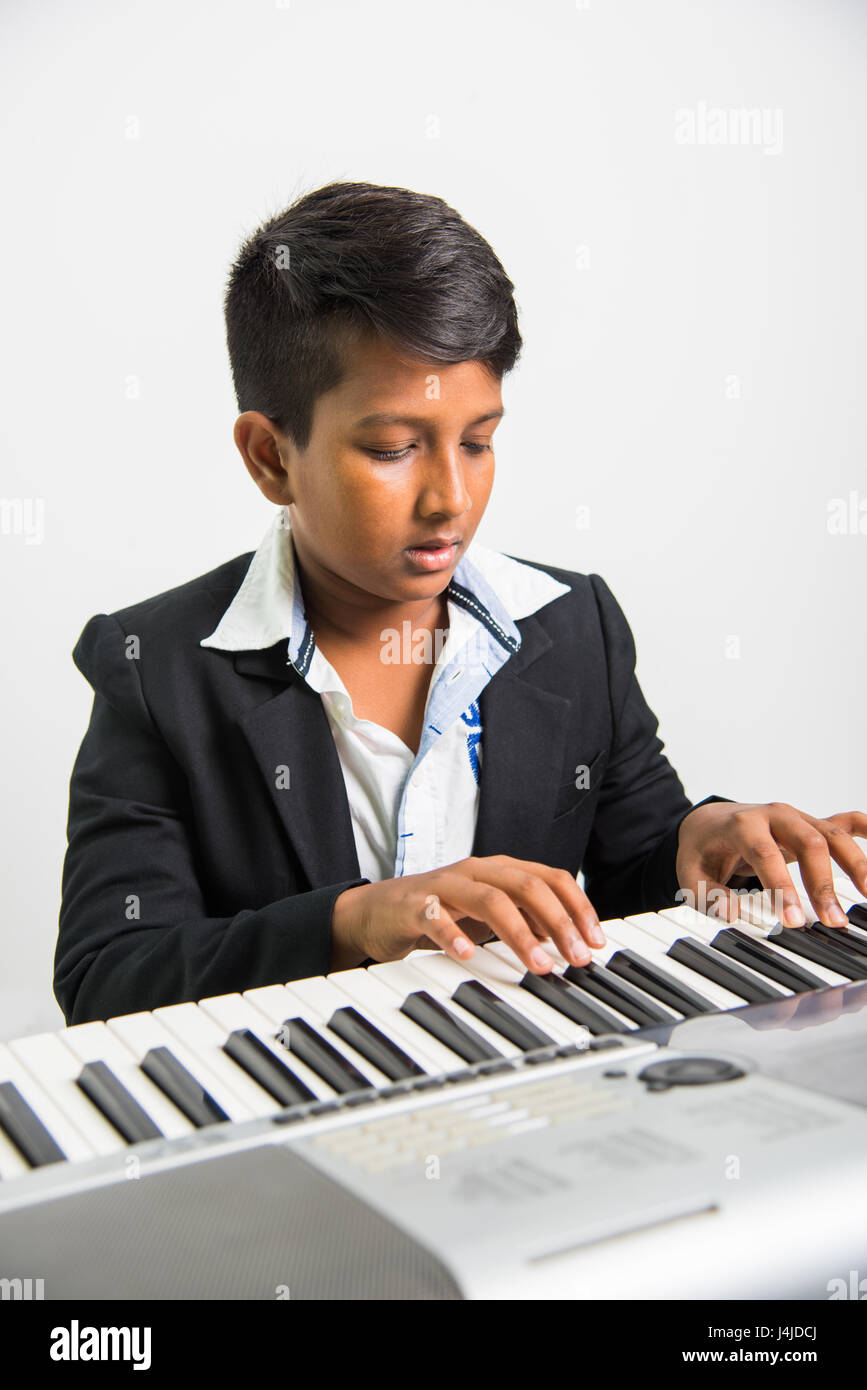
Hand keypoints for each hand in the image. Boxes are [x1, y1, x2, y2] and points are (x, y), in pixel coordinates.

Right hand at [330, 854, 605, 973]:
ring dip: (520, 933)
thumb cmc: (438, 912)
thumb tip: (567, 940)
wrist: (375, 912)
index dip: (578, 907)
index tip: (596, 941)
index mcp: (499, 869)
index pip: (551, 878)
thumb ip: (525, 920)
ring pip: (490, 899)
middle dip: (559, 922)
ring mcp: (444, 885)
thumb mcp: (489, 915)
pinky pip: (436, 917)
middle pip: (527, 886)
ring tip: (537, 964)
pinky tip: (467, 956)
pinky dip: (454, 935)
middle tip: (576, 957)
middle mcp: (476, 871)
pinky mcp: (414, 905)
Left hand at [676, 802, 866, 927]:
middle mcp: (774, 815)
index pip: (765, 854)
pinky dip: (866, 829)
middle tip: (833, 921)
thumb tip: (732, 915)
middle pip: (808, 842)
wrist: (709, 821)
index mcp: (742, 824)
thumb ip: (709, 896)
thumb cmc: (704, 849)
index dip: (782, 887)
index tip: (795, 920)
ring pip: (832, 834)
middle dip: (823, 883)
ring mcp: (796, 817)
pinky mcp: (811, 823)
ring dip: (854, 864)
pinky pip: (845, 820)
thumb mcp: (691, 874)